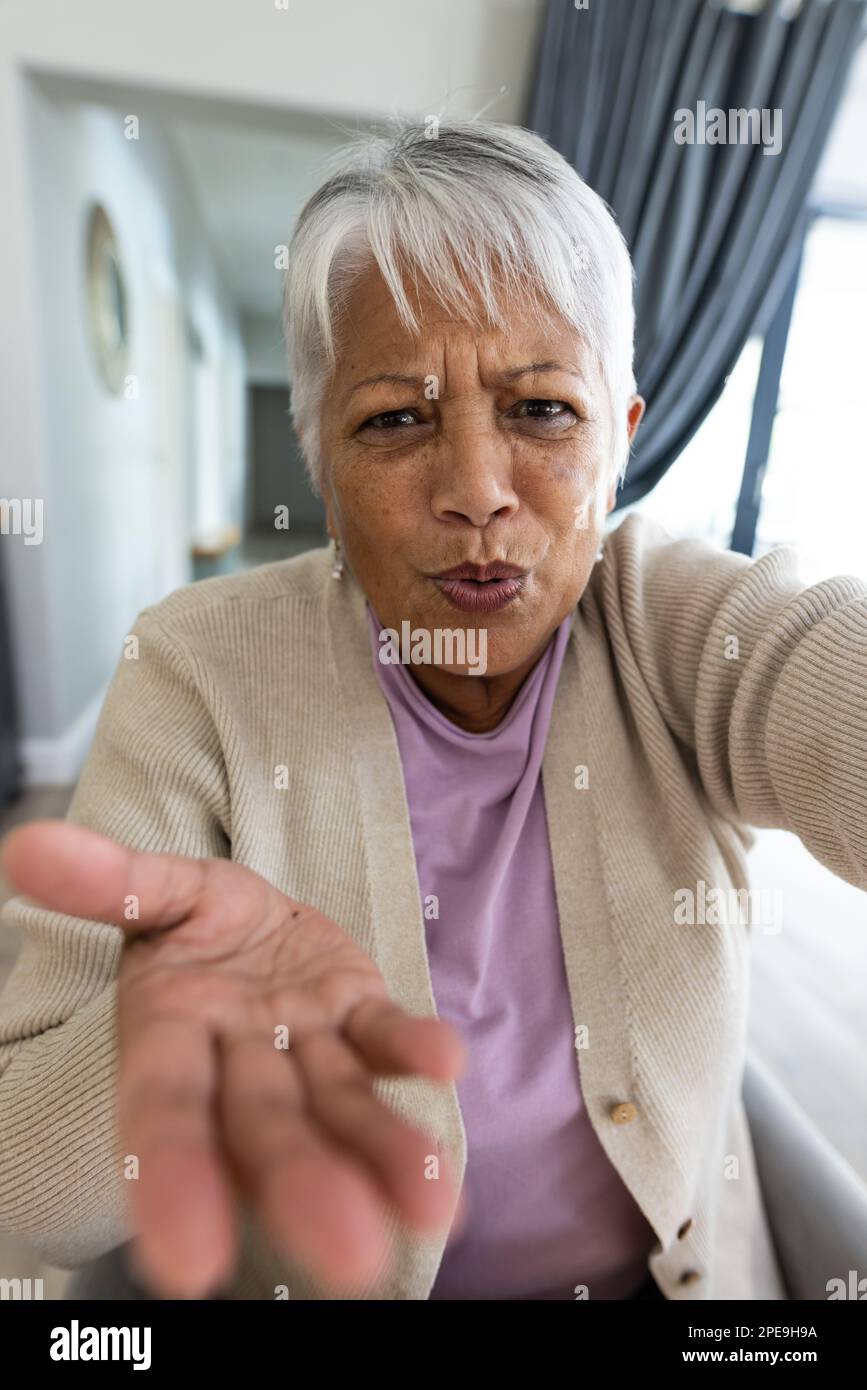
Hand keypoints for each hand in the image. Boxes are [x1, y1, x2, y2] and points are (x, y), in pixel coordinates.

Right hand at [1, 821, 466, 1297]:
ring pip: (341, 1105)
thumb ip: (104, 881)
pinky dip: (412, 1050)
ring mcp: (306, 1046)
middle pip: (266, 1128)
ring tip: (432, 1204)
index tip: (187, 1262)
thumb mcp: (151, 892)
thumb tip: (26, 846)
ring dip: (381, 1149)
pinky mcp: (359, 1018)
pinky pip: (384, 1039)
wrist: (246, 917)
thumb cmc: (188, 921)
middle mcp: (239, 1060)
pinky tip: (444, 1062)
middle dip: (302, 1185)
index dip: (172, 1177)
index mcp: (167, 1037)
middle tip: (350, 1256)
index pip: (165, 1112)